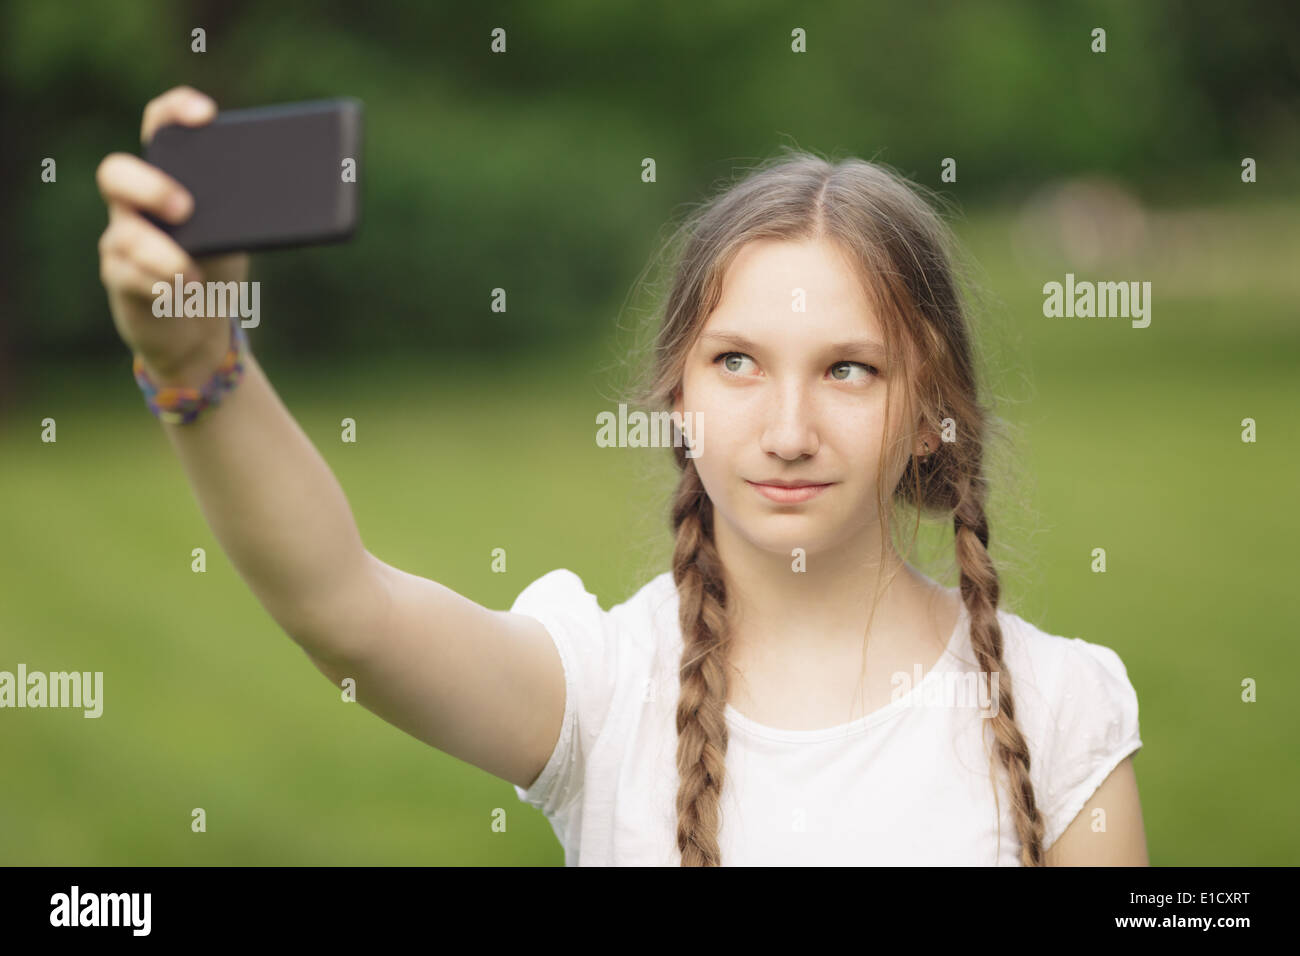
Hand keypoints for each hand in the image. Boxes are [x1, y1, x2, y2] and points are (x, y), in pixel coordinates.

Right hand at [96, 85, 250, 383]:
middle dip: (149, 187)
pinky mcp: (121, 278)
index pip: (160, 126)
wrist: (197, 319)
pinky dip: (157, 285)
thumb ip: (255, 210)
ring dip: (159, 253)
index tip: (207, 114)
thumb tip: (312, 194)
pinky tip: (181, 290)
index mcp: (168, 176)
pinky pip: (126, 276)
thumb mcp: (240, 233)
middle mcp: (135, 201)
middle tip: (186, 208)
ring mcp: (123, 238)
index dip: (176, 110)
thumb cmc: (217, 262)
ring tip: (187, 271)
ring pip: (123, 235)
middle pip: (116, 173)